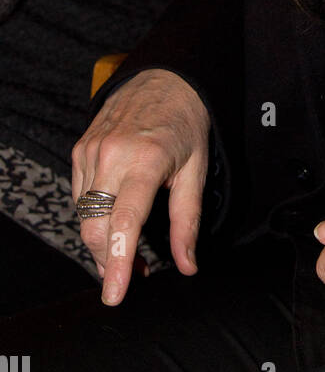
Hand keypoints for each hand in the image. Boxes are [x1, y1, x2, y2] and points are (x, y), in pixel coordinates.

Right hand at [71, 69, 209, 306]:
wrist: (164, 78)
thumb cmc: (185, 123)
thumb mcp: (197, 169)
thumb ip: (188, 221)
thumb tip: (187, 264)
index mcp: (145, 160)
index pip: (125, 222)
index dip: (119, 262)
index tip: (116, 293)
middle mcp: (112, 155)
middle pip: (95, 227)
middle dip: (108, 261)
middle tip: (132, 276)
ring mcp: (91, 151)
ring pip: (84, 216)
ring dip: (101, 241)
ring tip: (128, 250)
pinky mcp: (80, 150)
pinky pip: (79, 196)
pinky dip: (94, 216)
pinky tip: (113, 220)